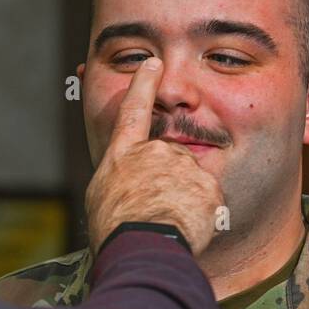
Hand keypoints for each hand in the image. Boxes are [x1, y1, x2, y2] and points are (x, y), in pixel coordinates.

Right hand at [85, 58, 223, 256]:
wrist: (142, 244)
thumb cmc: (115, 228)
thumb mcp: (101, 196)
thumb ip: (118, 178)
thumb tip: (125, 181)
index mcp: (124, 153)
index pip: (134, 109)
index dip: (143, 85)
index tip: (152, 65)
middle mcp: (155, 152)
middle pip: (169, 157)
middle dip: (168, 180)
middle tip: (156, 209)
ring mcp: (182, 167)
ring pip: (190, 179)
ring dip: (184, 198)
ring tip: (169, 222)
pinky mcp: (207, 186)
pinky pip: (208, 200)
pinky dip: (201, 214)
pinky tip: (188, 227)